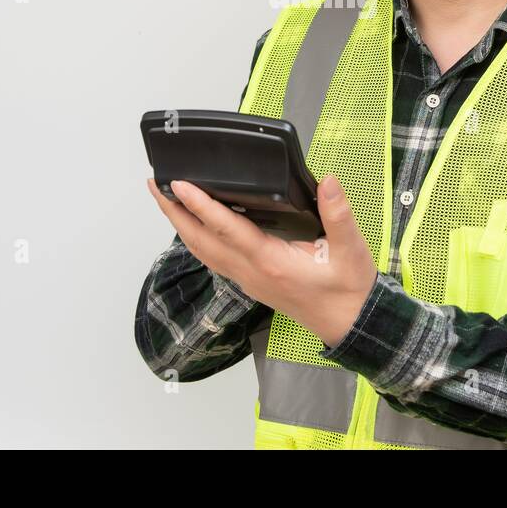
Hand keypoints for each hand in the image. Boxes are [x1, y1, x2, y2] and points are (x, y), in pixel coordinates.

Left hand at [146, 174, 377, 348]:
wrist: (351, 325)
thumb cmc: (348, 290)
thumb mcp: (351, 251)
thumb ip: (338, 214)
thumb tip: (328, 181)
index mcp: (271, 262)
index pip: (227, 229)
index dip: (201, 205)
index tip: (179, 185)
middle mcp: (251, 273)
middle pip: (201, 241)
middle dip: (174, 213)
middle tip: (155, 185)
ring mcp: (248, 281)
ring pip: (203, 252)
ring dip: (181, 225)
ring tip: (166, 200)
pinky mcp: (251, 283)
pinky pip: (214, 259)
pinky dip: (197, 239)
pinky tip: (194, 226)